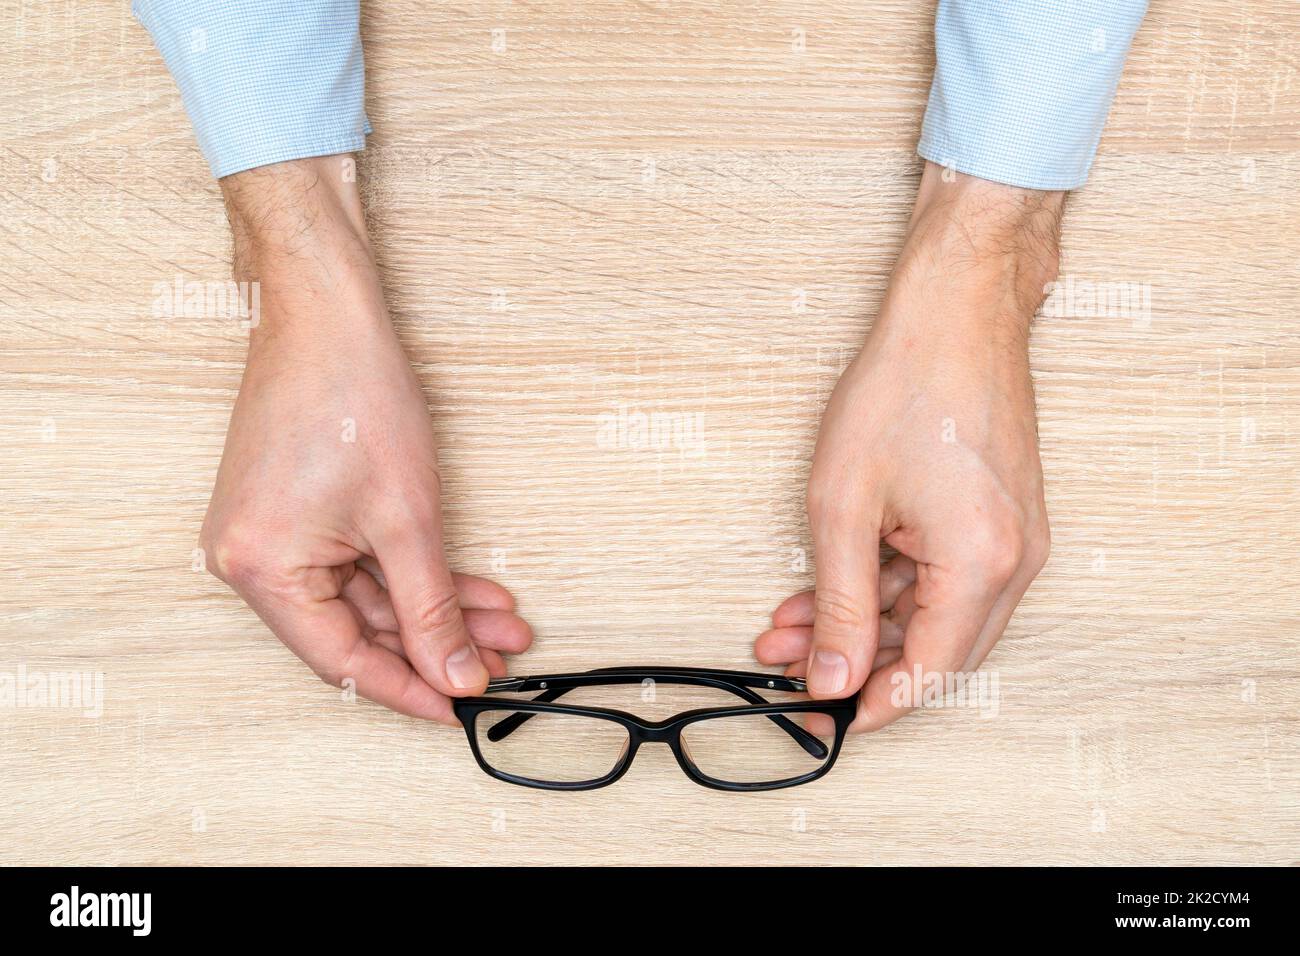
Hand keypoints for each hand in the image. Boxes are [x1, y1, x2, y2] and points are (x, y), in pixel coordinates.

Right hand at [200, 157, 530, 723]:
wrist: (327, 312)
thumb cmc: (354, 395)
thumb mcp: (408, 520)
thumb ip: (431, 609)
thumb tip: (453, 674)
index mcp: (261, 569)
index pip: (343, 661)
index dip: (409, 689)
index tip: (461, 706)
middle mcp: (249, 559)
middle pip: (355, 629)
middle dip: (436, 641)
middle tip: (500, 655)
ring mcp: (267, 533)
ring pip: (364, 596)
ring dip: (434, 606)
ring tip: (501, 621)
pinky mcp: (290, 511)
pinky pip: (354, 561)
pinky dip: (409, 572)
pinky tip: (469, 585)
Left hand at [757, 162, 1061, 732]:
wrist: (955, 309)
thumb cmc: (904, 386)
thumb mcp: (843, 506)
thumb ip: (838, 604)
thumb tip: (832, 677)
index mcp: (982, 565)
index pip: (928, 673)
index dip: (872, 706)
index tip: (824, 719)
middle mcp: (1012, 562)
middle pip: (930, 648)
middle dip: (852, 660)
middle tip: (786, 664)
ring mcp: (1011, 538)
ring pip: (929, 610)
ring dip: (859, 619)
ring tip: (787, 619)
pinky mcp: (997, 516)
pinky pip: (941, 574)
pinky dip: (885, 583)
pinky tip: (828, 581)